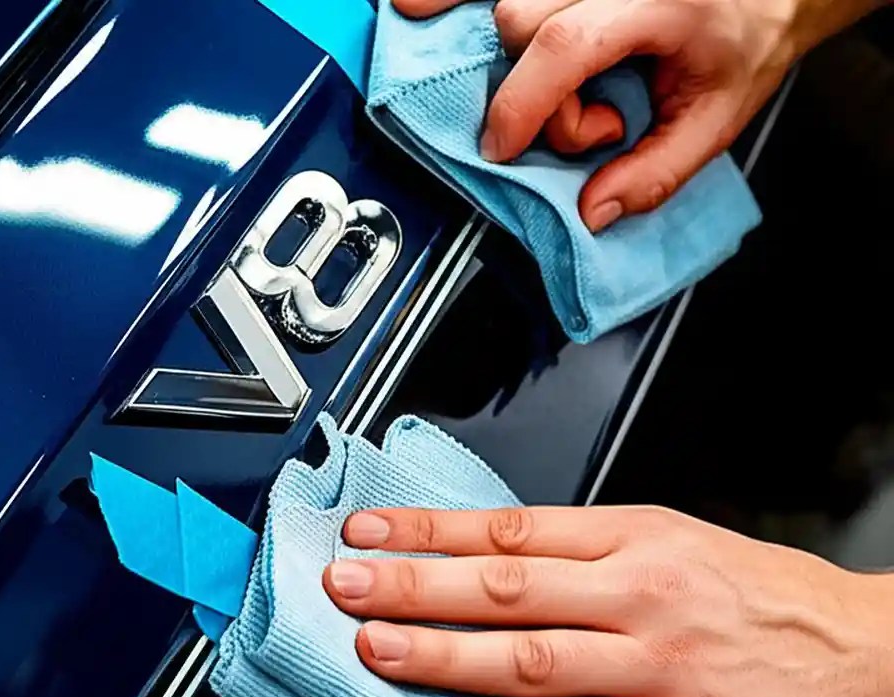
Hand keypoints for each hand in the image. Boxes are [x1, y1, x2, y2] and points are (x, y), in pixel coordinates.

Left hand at [322, 506, 893, 696]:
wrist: (858, 646)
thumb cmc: (753, 589)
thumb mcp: (666, 539)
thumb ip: (580, 550)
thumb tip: (483, 555)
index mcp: (633, 536)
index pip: (508, 526)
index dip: (429, 530)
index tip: (368, 530)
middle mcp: (640, 594)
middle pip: (506, 586)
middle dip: (415, 586)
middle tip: (346, 583)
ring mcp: (659, 667)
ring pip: (534, 659)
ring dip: (447, 655)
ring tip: (379, 647)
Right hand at [393, 0, 882, 230]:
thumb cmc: (744, 42)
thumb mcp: (718, 119)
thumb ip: (657, 172)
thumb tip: (591, 211)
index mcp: (660, 5)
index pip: (566, 45)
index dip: (522, 103)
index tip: (503, 149)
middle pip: (521, 19)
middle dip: (533, 85)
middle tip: (588, 113)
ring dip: (503, 46)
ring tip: (522, 74)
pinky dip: (453, 1)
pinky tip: (415, 8)